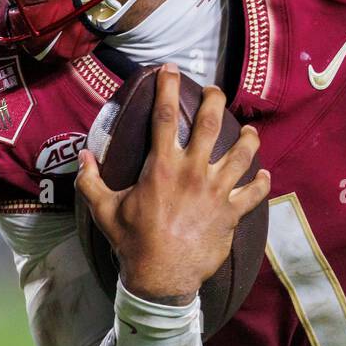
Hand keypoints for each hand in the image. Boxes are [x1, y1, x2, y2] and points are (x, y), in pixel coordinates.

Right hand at [76, 63, 271, 304]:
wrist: (161, 277)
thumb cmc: (132, 242)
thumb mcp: (103, 210)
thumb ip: (90, 180)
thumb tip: (81, 156)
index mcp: (162, 166)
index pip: (165, 116)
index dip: (169, 87)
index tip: (172, 69)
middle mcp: (193, 172)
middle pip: (211, 125)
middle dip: (216, 101)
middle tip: (216, 91)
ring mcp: (216, 191)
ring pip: (243, 154)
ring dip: (250, 139)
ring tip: (250, 131)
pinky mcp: (232, 212)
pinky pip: (255, 193)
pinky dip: (262, 183)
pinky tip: (264, 175)